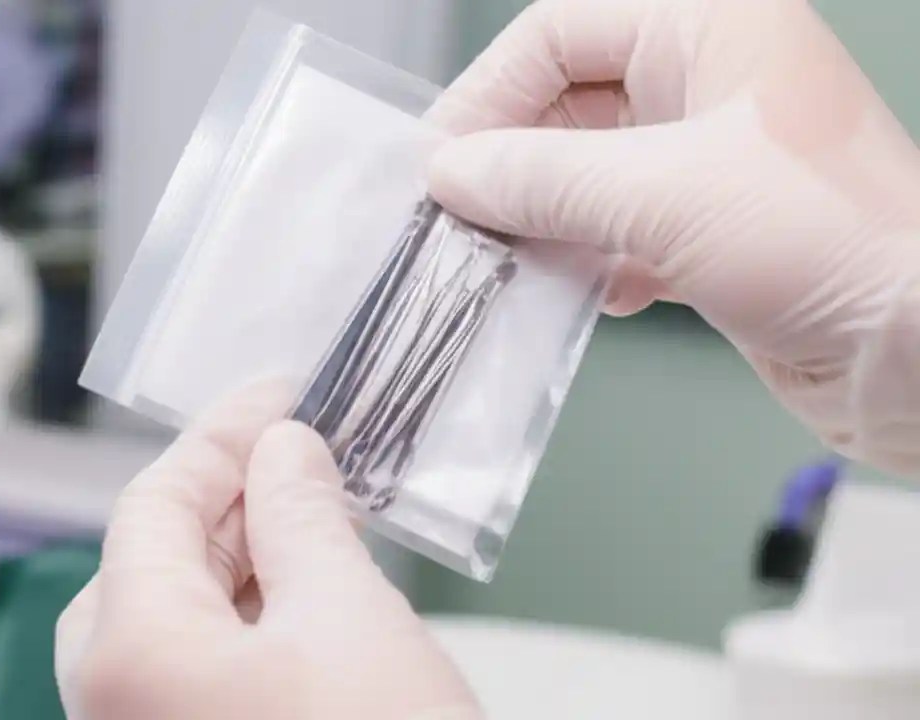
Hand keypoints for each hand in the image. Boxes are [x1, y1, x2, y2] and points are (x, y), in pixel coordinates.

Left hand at [55, 389, 480, 719]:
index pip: (154, 505)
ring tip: (312, 516)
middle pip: (148, 562)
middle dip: (225, 499)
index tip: (280, 395)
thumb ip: (302, 519)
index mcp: (130, 654)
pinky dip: (245, 623)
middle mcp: (112, 708)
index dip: (222, 437)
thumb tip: (283, 452)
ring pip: (171, 622)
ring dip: (238, 561)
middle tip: (298, 454)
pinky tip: (302, 602)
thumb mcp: (349, 621)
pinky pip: (196, 675)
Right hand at [428, 0, 919, 473]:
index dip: (492, 92)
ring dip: (541, 220)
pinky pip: (617, 230)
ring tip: (503, 261)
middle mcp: (708, 82)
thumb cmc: (826, 240)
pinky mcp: (712, 231)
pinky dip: (587, 262)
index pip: (561, 32)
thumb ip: (543, 178)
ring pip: (586, 173)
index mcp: (710, 25)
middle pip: (567, 104)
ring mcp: (710, 159)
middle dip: (511, 165)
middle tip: (456, 219)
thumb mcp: (662, 194)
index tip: (442, 162)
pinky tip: (584, 296)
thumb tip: (451, 174)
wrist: (918, 353)